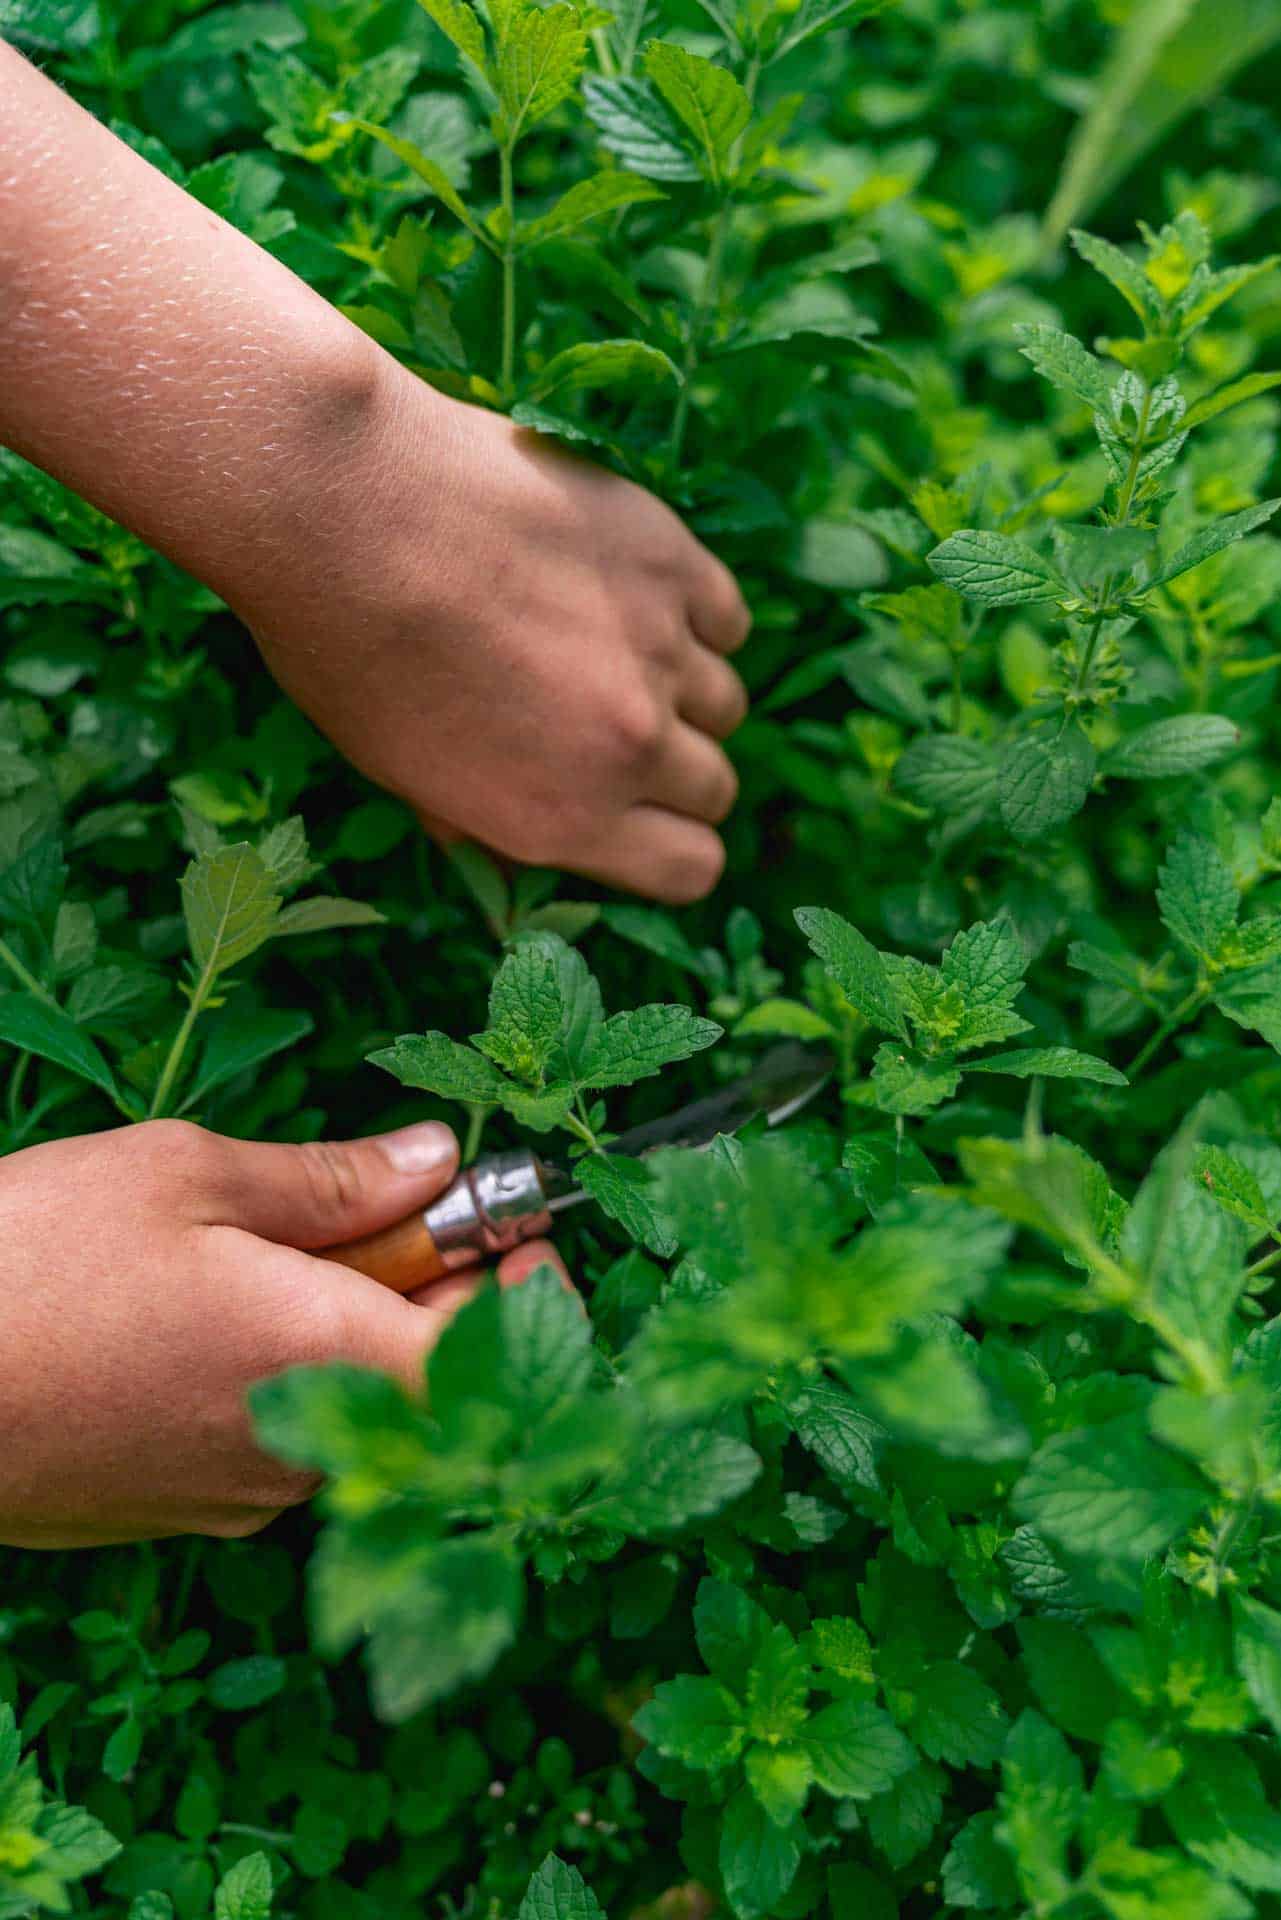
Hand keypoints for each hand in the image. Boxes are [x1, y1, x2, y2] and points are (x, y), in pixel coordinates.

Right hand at [0, 1119, 566, 1546]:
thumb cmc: (31, 1263)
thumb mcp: (187, 1175)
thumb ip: (334, 1179)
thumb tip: (436, 1159)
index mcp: (329, 1359)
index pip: (499, 1354)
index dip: (525, 1286)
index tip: (505, 1223)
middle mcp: (301, 1453)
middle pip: (428, 1380)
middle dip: (429, 1289)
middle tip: (380, 1207)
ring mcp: (235, 1496)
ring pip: (350, 1408)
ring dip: (348, 1328)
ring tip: (267, 1253)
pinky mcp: (175, 1512)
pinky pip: (275, 1439)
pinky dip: (282, 1374)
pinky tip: (206, 1316)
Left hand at [241, 369, 751, 903]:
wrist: (342, 511)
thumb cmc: (344, 651)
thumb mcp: (399, 774)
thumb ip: (480, 819)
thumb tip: (508, 851)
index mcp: (565, 818)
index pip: (692, 868)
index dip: (672, 848)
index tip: (643, 818)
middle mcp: (629, 746)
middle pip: (715, 787)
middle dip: (676, 772)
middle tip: (617, 728)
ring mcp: (660, 649)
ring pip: (726, 701)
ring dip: (685, 692)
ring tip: (618, 653)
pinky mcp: (670, 558)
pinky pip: (727, 617)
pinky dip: (696, 616)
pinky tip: (640, 599)